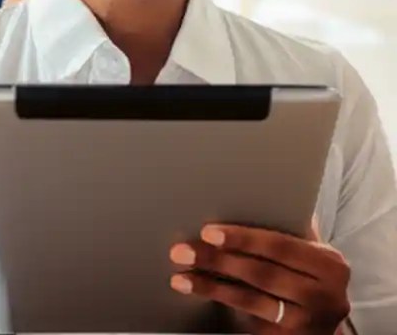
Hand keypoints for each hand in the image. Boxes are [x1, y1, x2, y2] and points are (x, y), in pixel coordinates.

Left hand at [170, 222, 350, 333]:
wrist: (322, 329)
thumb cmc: (308, 281)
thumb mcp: (308, 257)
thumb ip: (289, 230)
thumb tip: (255, 190)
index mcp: (330, 264)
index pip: (281, 246)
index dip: (243, 238)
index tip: (209, 231)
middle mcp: (326, 295)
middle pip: (262, 273)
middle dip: (218, 260)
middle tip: (182, 251)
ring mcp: (309, 321)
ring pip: (251, 299)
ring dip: (210, 285)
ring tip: (181, 276)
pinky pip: (248, 319)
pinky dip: (220, 302)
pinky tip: (197, 292)